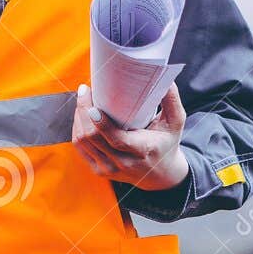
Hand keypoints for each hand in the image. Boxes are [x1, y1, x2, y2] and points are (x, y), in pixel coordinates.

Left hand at [72, 82, 189, 191]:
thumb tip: (165, 78)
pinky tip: (80, 114)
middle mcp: (123, 162)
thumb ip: (171, 100)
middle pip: (93, 137)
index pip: (117, 140)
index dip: (101, 124)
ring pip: (83, 141)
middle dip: (84, 111)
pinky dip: (77, 129)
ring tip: (83, 99)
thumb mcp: (175, 122)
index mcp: (142, 150)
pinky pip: (80, 148)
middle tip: (85, 90)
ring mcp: (109, 169)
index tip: (93, 106)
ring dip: (78, 117)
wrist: (161, 175)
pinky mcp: (99, 170)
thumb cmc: (166, 143)